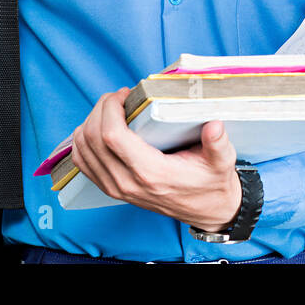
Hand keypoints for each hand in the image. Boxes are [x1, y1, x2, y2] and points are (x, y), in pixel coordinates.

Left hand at [70, 87, 242, 231]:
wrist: (206, 210)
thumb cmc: (211, 183)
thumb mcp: (222, 162)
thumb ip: (218, 144)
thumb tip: (214, 125)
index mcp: (151, 173)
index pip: (111, 137)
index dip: (110, 108)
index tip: (124, 94)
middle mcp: (127, 183)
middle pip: (92, 138)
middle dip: (100, 108)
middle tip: (118, 97)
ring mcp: (115, 188)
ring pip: (82, 149)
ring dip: (90, 121)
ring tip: (111, 109)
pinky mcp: (110, 188)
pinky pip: (82, 162)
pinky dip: (84, 140)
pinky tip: (100, 127)